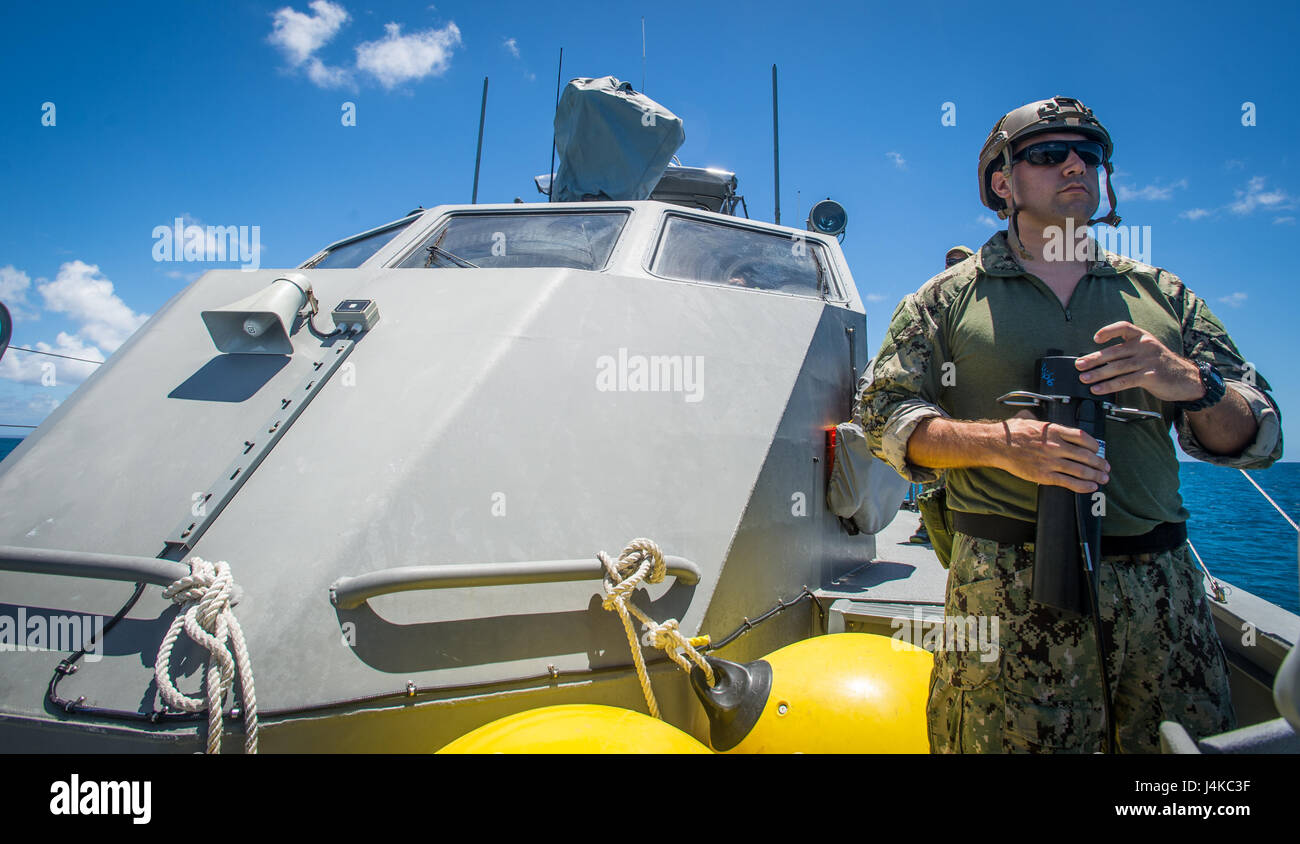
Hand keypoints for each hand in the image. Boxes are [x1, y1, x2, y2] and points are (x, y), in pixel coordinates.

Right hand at [996, 412, 1110, 493]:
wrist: (996, 445)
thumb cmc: (1011, 432)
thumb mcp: (1029, 418)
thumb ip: (1041, 418)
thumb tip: (1041, 415)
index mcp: (1054, 430)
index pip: (1083, 438)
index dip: (1095, 445)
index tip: (1098, 449)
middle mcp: (1055, 446)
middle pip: (1086, 456)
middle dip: (1100, 463)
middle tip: (1106, 467)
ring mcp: (1050, 462)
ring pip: (1080, 470)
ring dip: (1095, 476)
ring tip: (1103, 478)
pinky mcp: (1044, 475)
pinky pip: (1068, 482)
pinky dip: (1082, 486)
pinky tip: (1091, 487)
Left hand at [1075, 321, 1202, 401]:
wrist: (1187, 379)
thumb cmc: (1162, 365)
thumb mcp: (1148, 351)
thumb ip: (1129, 351)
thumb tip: (1100, 360)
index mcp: (1143, 337)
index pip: (1124, 327)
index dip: (1108, 331)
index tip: (1095, 339)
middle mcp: (1145, 346)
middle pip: (1114, 351)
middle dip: (1093, 359)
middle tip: (1079, 365)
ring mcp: (1148, 361)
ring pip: (1117, 367)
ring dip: (1098, 374)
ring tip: (1084, 379)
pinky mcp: (1150, 376)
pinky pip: (1125, 381)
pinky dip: (1109, 386)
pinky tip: (1098, 389)